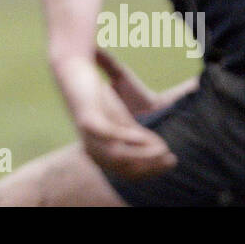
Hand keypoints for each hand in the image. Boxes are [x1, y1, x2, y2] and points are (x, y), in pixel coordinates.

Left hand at [53, 54, 176, 180]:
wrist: (73, 72)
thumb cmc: (97, 95)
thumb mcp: (123, 119)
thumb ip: (138, 135)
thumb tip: (162, 150)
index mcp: (99, 154)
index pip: (128, 171)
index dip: (151, 170)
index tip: (171, 162)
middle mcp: (92, 149)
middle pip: (125, 167)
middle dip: (151, 165)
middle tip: (171, 158)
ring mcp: (88, 136)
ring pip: (119, 155)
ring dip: (144, 154)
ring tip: (162, 149)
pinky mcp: (87, 120)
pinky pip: (110, 135)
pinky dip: (129, 137)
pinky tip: (145, 136)